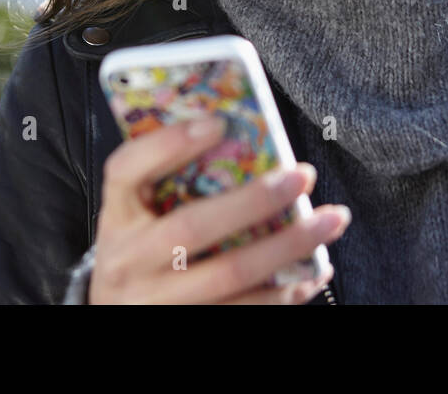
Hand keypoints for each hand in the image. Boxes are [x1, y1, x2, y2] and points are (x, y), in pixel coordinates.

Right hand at [89, 115, 349, 302]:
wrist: (119, 316)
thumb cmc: (141, 250)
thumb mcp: (137, 214)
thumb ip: (171, 178)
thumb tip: (242, 136)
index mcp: (116, 215)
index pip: (126, 170)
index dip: (168, 144)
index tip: (218, 122)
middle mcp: (129, 261)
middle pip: (191, 228)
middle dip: (253, 200)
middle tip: (302, 175)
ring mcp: (158, 302)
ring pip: (230, 274)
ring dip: (288, 246)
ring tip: (331, 220)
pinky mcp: (190, 326)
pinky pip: (245, 311)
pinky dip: (286, 291)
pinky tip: (315, 268)